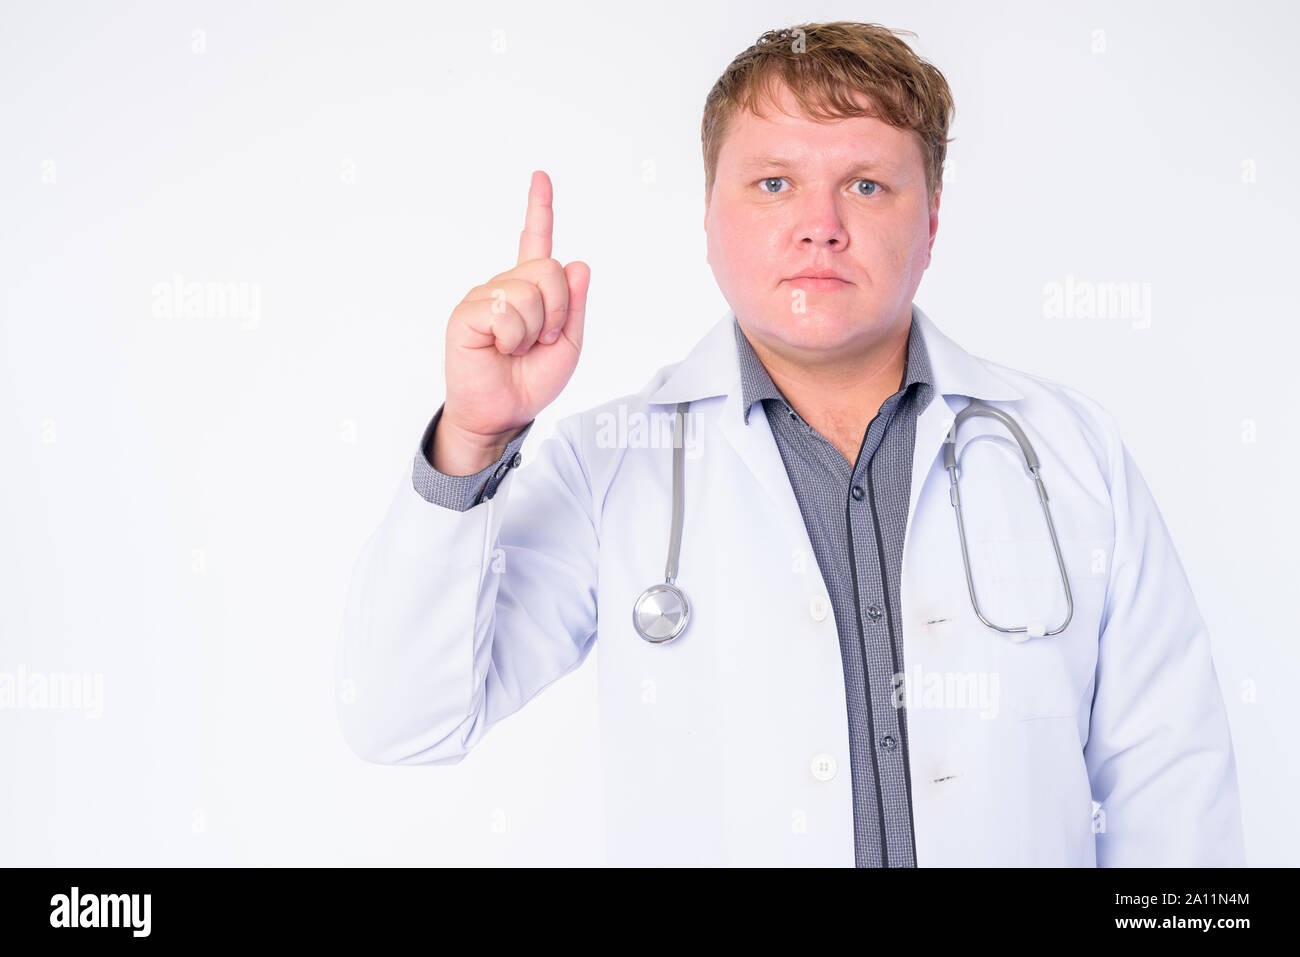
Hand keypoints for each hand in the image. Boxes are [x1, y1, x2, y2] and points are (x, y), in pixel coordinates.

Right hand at [435, 170, 589, 472]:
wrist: (503, 413)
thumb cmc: (529, 381)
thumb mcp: (568, 345)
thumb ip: (575, 306)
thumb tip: (579, 263)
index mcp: (529, 290)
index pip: (535, 242)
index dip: (539, 209)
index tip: (540, 177)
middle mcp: (505, 286)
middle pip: (550, 268)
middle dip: (558, 309)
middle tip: (542, 338)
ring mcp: (484, 296)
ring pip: (530, 291)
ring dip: (534, 328)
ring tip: (518, 348)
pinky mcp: (468, 313)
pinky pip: (505, 310)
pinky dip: (514, 336)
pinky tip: (500, 348)